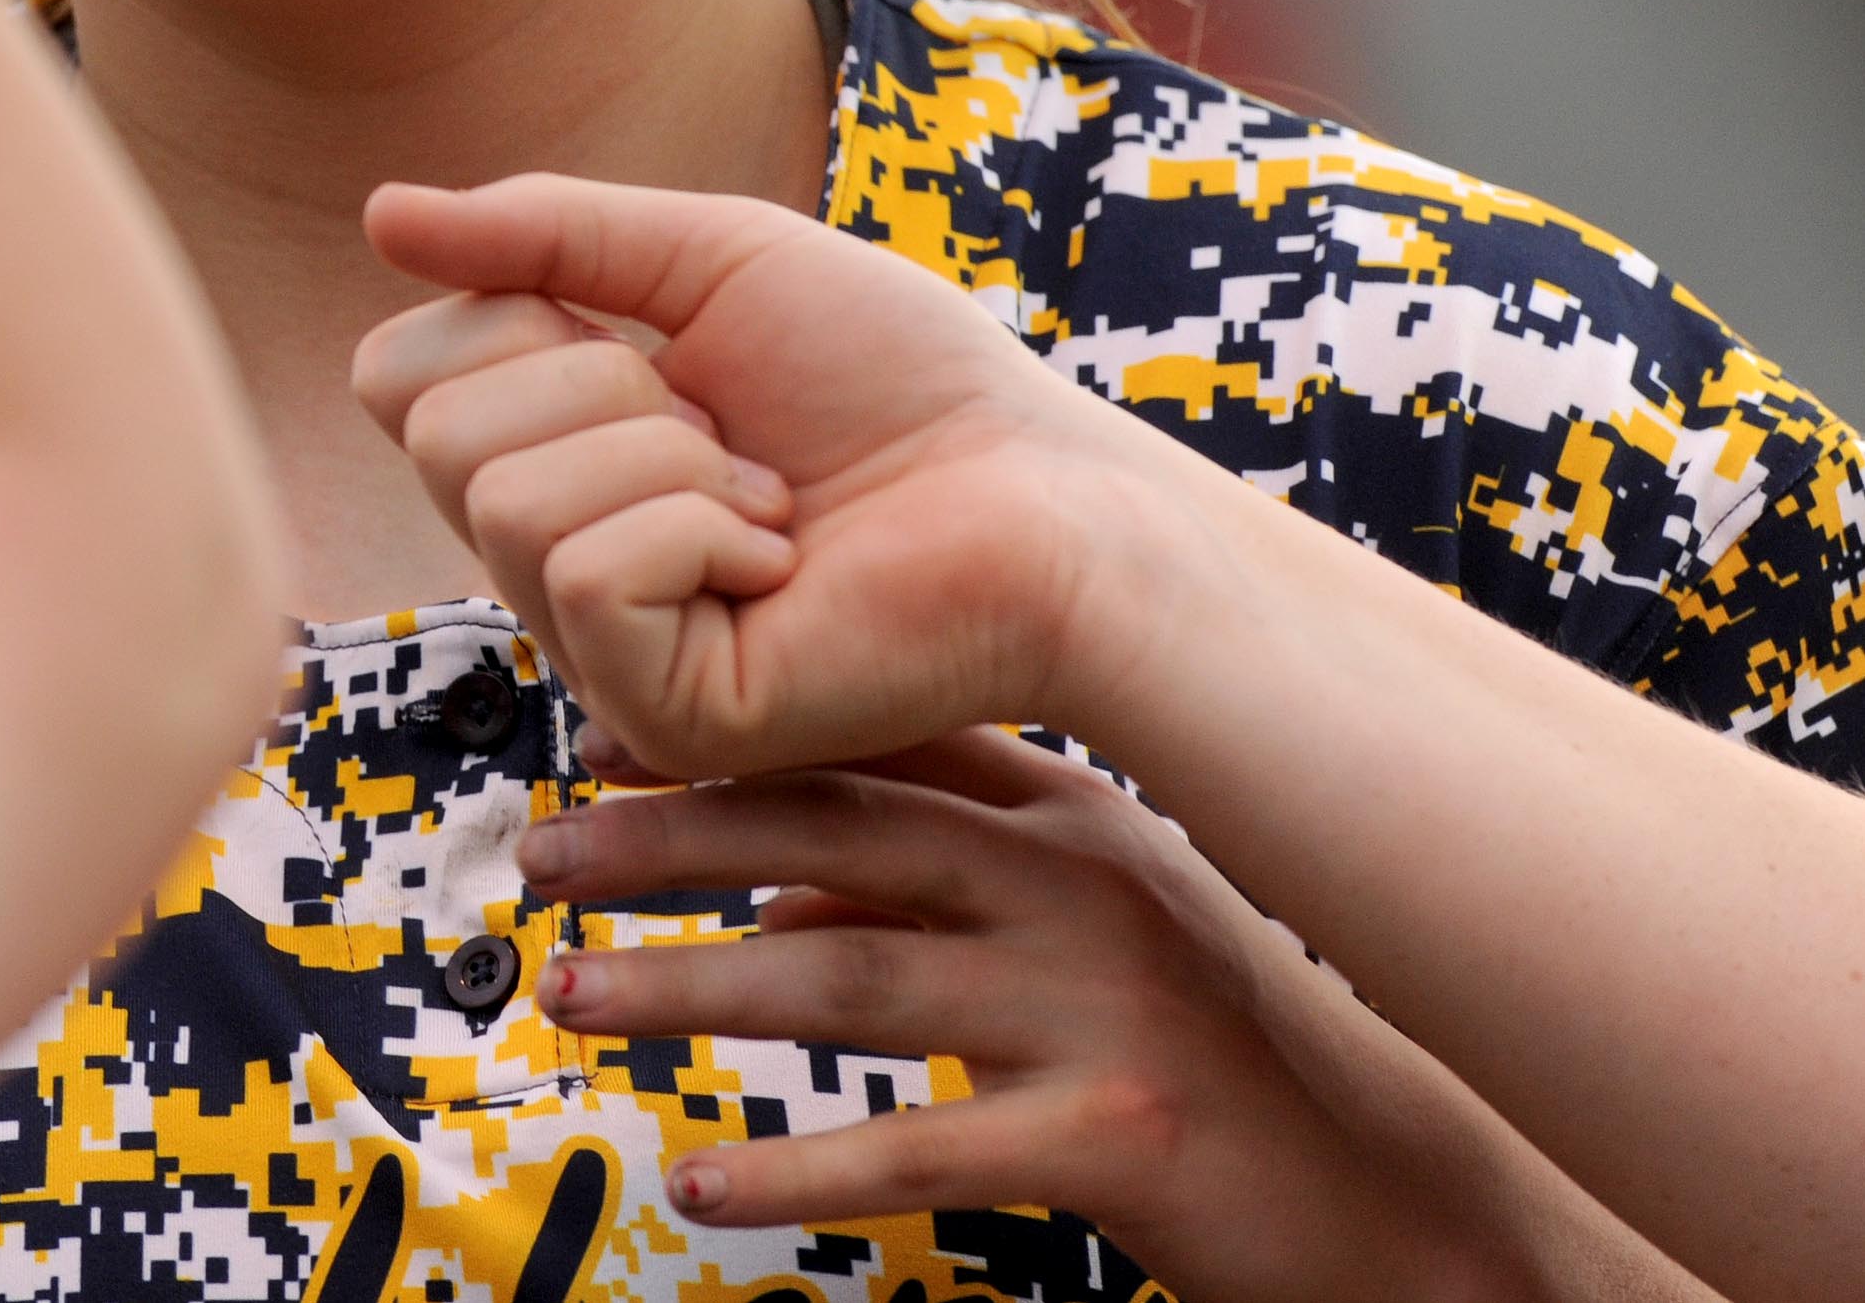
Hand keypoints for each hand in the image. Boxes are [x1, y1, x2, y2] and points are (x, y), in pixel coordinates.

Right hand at [352, 173, 1219, 780]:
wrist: (1048, 498)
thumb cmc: (906, 385)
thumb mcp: (714, 261)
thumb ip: (545, 234)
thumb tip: (377, 211)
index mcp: (549, 464)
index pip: (398, 373)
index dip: (516, 320)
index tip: (653, 346)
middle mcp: (548, 564)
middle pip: (434, 431)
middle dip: (603, 382)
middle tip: (733, 433)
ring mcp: (595, 650)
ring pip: (503, 498)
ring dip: (669, 457)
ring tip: (772, 503)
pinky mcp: (658, 714)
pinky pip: (584, 571)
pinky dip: (697, 525)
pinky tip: (783, 563)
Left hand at [523, 731, 1667, 1302]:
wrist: (1406, 1200)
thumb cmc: (1224, 1064)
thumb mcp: (1093, 943)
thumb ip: (943, 901)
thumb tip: (775, 909)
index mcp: (1074, 818)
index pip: (869, 751)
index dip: (722, 746)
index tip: (590, 750)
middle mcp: (1084, 885)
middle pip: (834, 835)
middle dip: (669, 839)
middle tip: (539, 858)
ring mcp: (1105, 1006)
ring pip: (850, 981)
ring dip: (692, 989)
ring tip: (573, 997)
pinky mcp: (1122, 1135)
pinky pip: (923, 1145)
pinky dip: (799, 1162)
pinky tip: (701, 1179)